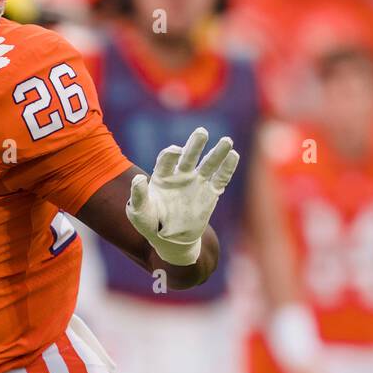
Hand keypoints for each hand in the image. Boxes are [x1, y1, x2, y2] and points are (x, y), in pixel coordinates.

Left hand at [126, 127, 239, 265]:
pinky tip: (233, 156)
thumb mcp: (139, 213)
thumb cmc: (150, 224)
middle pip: (189, 156)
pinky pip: (220, 178)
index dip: (171, 155)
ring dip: (217, 152)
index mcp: (163, 176)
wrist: (169, 240)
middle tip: (202, 132)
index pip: (167, 160)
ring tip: (227, 141)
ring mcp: (196, 183)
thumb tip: (138, 178)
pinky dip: (227, 168)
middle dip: (195, 144)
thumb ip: (138, 196)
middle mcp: (181, 175)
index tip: (176, 152)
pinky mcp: (210, 193)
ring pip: (208, 163)